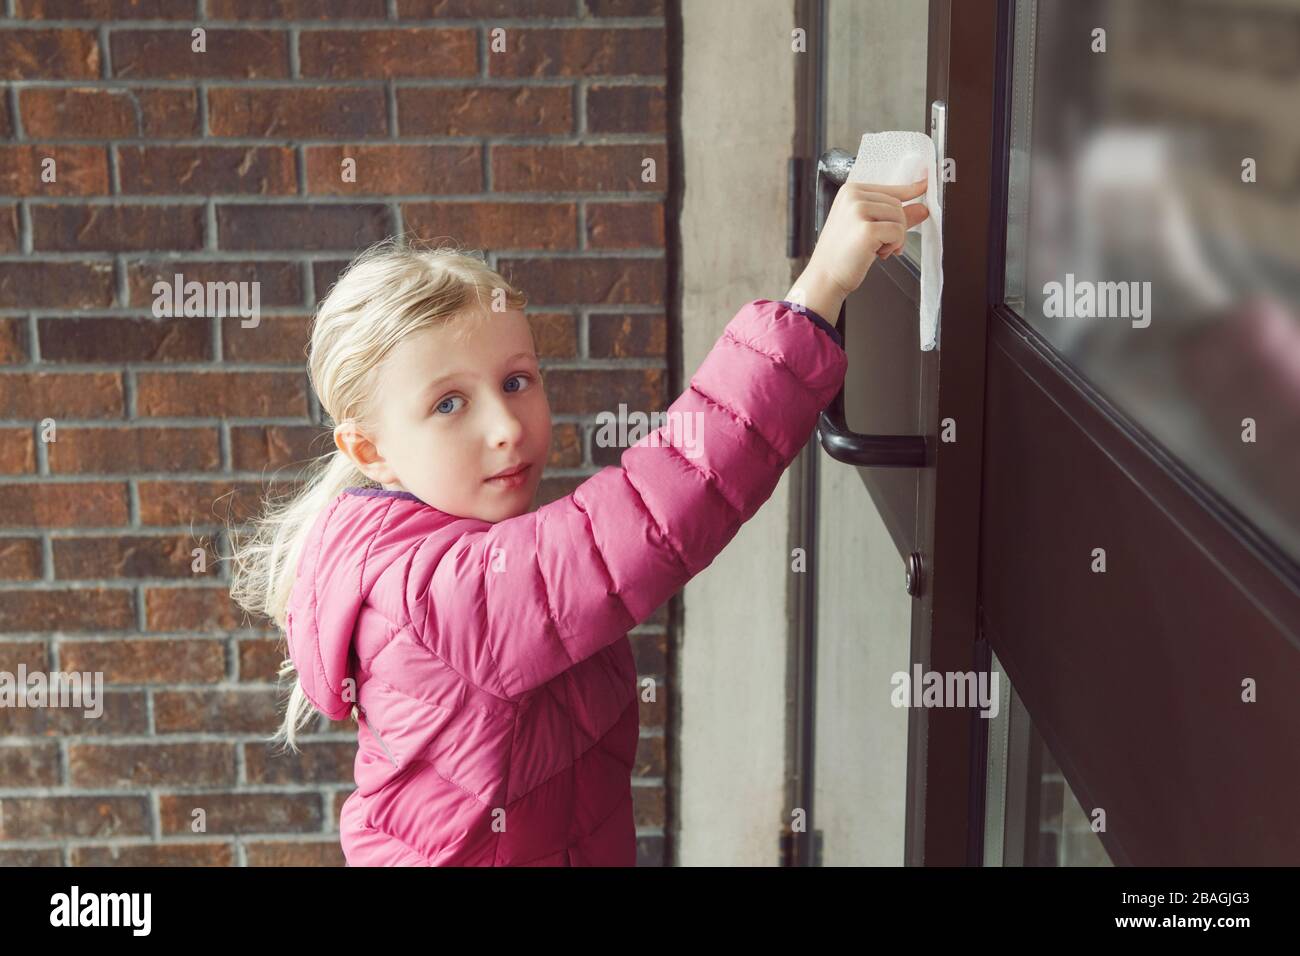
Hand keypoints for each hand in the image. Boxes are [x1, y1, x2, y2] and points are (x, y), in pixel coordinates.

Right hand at [801, 178, 929, 303]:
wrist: (824, 277)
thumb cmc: (842, 256)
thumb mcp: (868, 229)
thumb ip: (895, 217)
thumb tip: (922, 209)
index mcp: (850, 191)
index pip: (890, 189)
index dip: (910, 190)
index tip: (925, 184)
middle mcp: (853, 196)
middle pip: (897, 204)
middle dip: (897, 227)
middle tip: (882, 245)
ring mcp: (859, 210)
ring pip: (900, 217)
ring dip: (896, 239)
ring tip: (876, 250)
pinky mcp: (867, 229)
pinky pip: (898, 232)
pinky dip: (894, 246)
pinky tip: (876, 254)